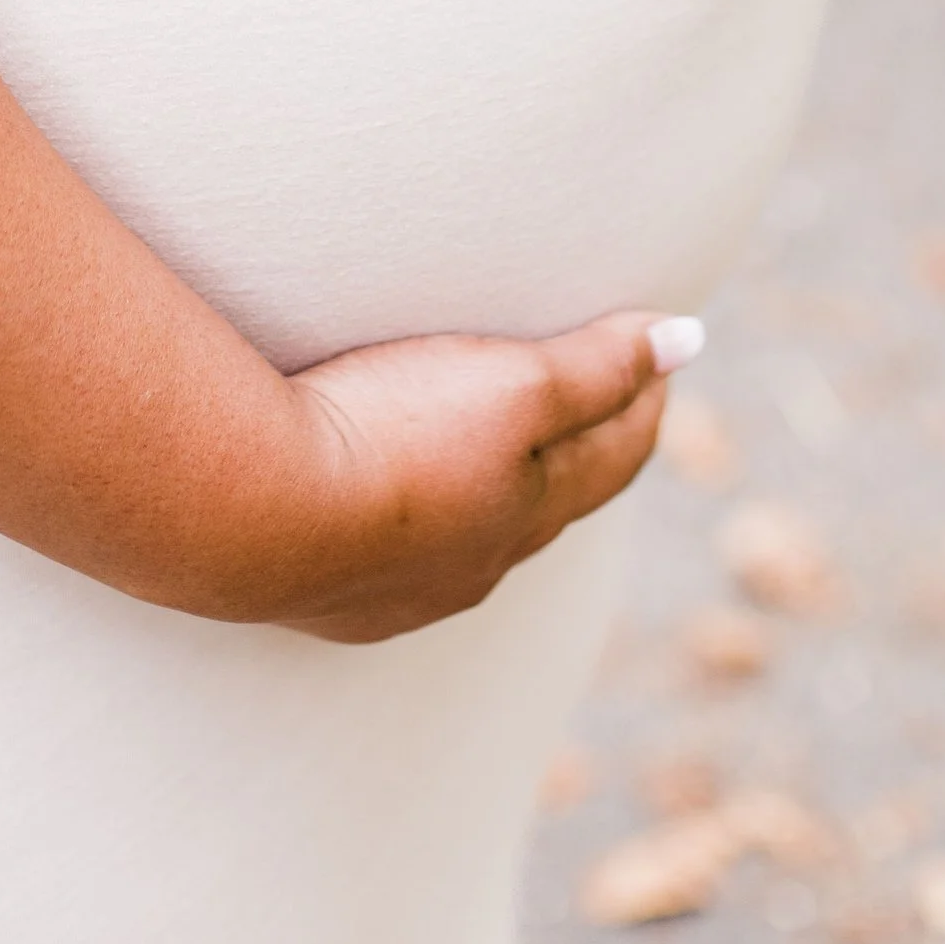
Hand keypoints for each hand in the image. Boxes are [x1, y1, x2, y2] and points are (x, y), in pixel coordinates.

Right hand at [261, 309, 700, 641]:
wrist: (255, 514)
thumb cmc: (391, 436)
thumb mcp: (513, 384)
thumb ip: (598, 365)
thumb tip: (689, 340)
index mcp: (533, 508)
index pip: (615, 453)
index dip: (642, 397)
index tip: (658, 353)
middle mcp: (482, 564)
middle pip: (553, 501)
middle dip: (582, 449)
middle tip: (597, 400)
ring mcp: (407, 592)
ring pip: (477, 540)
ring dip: (498, 496)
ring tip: (497, 455)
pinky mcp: (336, 603)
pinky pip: (401, 567)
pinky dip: (422, 531)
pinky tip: (401, 522)